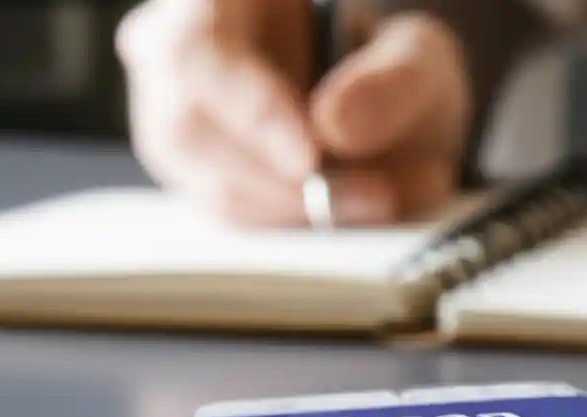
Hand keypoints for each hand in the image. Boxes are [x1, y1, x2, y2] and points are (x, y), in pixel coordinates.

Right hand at [116, 0, 468, 225]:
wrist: (382, 115)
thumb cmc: (382, 71)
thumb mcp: (416, 57)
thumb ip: (395, 81)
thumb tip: (336, 127)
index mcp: (216, 2)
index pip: (200, 51)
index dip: (251, 110)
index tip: (310, 158)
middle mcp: (173, 54)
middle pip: (189, 126)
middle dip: (282, 178)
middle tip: (365, 195)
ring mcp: (170, 119)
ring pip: (206, 182)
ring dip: (293, 208)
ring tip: (369, 201)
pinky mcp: (191, 177)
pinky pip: (226, 216)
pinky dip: (290, 223)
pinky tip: (337, 210)